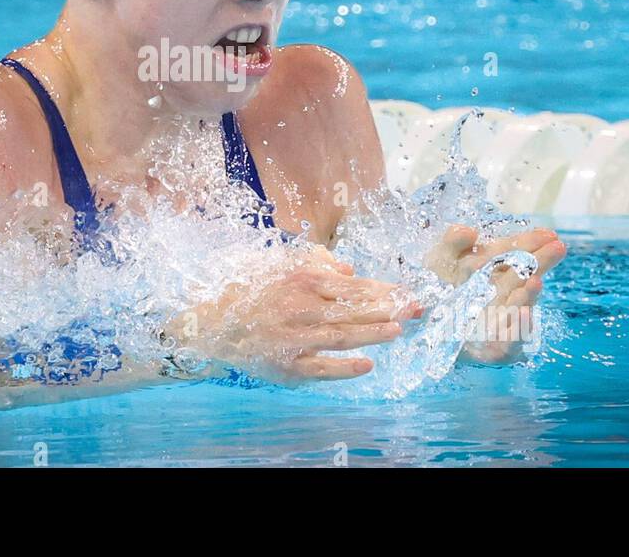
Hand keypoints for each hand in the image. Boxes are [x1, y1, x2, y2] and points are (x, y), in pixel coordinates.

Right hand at [174, 245, 422, 384]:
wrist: (212, 322)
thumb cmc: (250, 289)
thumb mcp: (279, 263)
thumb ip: (315, 260)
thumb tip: (348, 269)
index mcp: (302, 281)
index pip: (353, 287)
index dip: (383, 290)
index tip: (407, 293)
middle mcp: (301, 308)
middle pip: (354, 310)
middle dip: (388, 309)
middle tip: (416, 310)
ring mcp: (295, 338)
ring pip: (342, 336)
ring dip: (372, 334)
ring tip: (397, 332)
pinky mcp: (287, 365)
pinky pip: (321, 367)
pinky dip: (345, 368)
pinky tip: (367, 365)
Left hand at [424, 224, 565, 364]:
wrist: (419, 330)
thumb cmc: (433, 291)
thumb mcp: (439, 261)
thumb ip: (452, 243)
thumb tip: (470, 231)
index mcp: (490, 269)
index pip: (512, 252)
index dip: (529, 242)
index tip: (549, 234)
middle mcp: (501, 294)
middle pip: (523, 276)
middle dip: (540, 262)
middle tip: (558, 247)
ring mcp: (500, 322)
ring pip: (518, 307)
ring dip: (528, 295)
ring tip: (535, 280)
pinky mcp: (494, 350)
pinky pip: (507, 343)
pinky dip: (517, 329)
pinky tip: (522, 314)